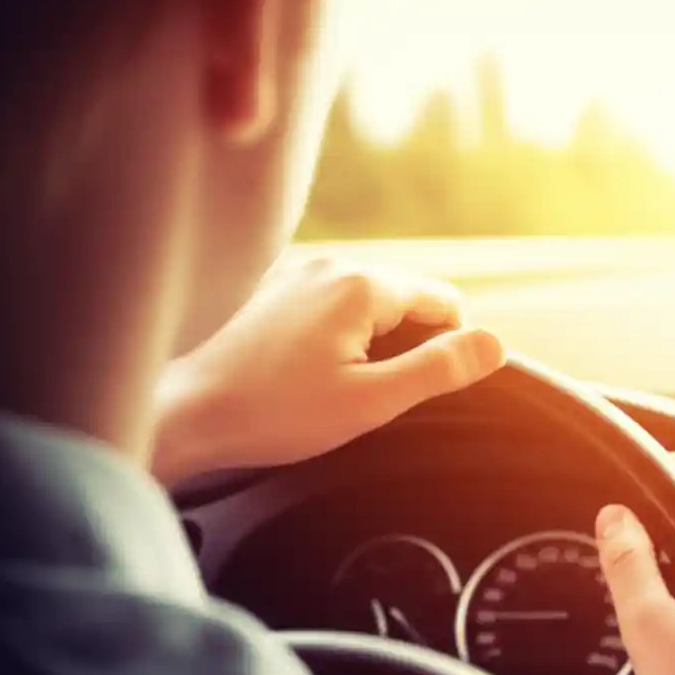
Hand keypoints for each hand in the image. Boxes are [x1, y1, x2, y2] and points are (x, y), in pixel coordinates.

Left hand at [152, 256, 504, 483]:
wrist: (180, 411)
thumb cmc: (272, 412)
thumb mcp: (371, 401)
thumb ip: (438, 369)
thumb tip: (495, 344)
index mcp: (362, 284)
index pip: (443, 300)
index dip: (447, 346)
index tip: (417, 387)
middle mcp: (329, 262)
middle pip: (402, 297)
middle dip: (401, 344)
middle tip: (368, 395)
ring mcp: (292, 269)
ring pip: (361, 301)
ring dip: (363, 340)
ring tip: (326, 387)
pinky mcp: (264, 286)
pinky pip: (322, 303)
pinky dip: (327, 334)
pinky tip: (296, 373)